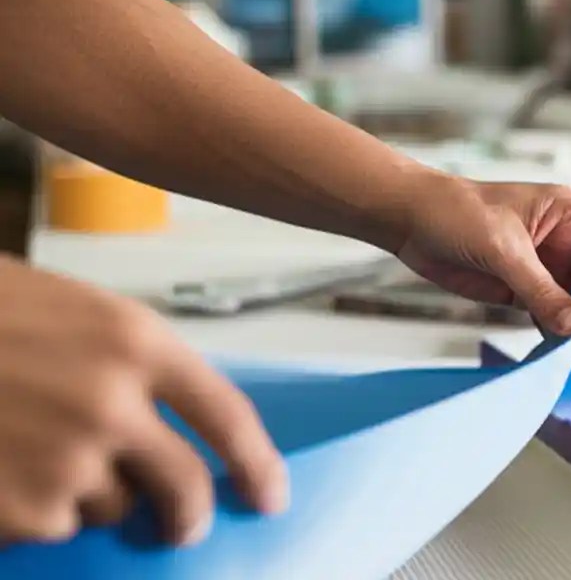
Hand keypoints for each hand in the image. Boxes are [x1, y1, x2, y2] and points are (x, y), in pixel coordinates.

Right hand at [0, 257, 285, 545]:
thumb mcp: (75, 317)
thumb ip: (132, 372)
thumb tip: (170, 438)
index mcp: (136, 343)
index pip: (228, 415)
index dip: (257, 464)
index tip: (270, 498)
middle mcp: (113, 405)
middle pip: (186, 486)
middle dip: (188, 516)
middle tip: (182, 526)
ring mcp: (64, 463)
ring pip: (109, 509)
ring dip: (83, 496)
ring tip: (27, 445)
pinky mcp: (22, 512)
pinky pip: (50, 528)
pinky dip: (30, 512)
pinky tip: (0, 466)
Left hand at [394, 173, 570, 351]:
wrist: (411, 222)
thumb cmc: (454, 212)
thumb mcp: (502, 247)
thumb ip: (539, 288)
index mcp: (570, 214)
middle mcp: (568, 242)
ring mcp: (550, 270)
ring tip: (569, 351)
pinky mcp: (529, 292)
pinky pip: (556, 319)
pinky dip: (558, 337)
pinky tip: (552, 352)